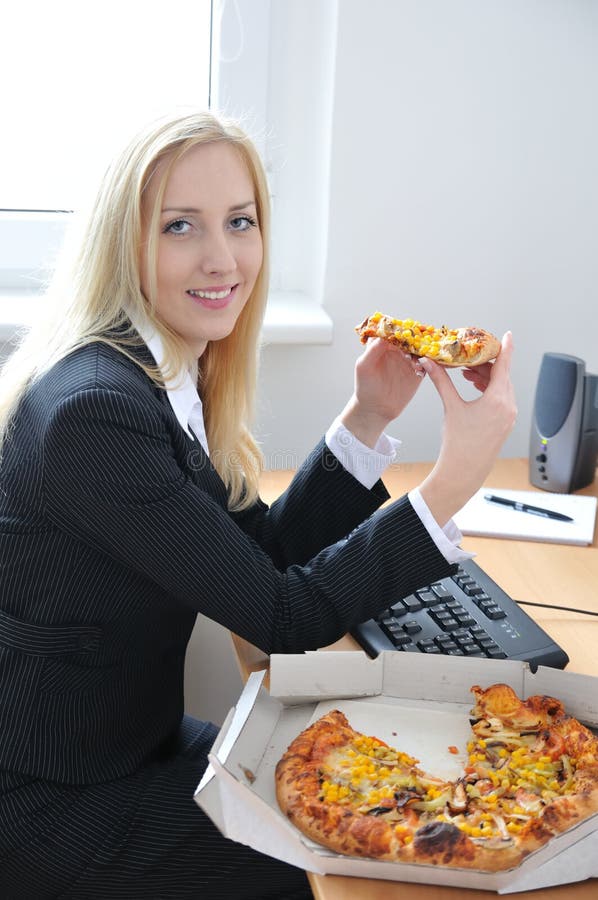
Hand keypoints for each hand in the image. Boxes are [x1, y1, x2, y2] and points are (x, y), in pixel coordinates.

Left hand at [339, 338, 426, 446]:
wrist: (375, 408)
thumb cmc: (365, 386)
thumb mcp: (363, 367)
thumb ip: (372, 350)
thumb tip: (383, 336)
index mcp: (383, 344)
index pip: (394, 331)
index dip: (401, 330)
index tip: (406, 331)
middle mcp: (397, 349)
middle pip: (411, 338)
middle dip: (416, 339)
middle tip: (418, 343)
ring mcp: (408, 360)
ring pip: (420, 349)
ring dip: (422, 351)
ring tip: (418, 358)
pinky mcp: (417, 372)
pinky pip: (427, 364)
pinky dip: (428, 363)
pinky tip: (423, 367)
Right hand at [418, 332, 516, 525]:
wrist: (463, 471)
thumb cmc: (457, 443)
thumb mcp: (451, 407)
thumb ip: (441, 381)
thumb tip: (429, 362)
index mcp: (497, 400)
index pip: (504, 365)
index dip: (505, 347)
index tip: (507, 335)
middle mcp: (508, 406)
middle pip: (501, 375)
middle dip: (485, 364)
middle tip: (468, 358)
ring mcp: (509, 416)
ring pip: (501, 387)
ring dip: (486, 378)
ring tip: (466, 374)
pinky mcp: (505, 423)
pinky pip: (501, 399)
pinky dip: (489, 390)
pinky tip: (475, 389)